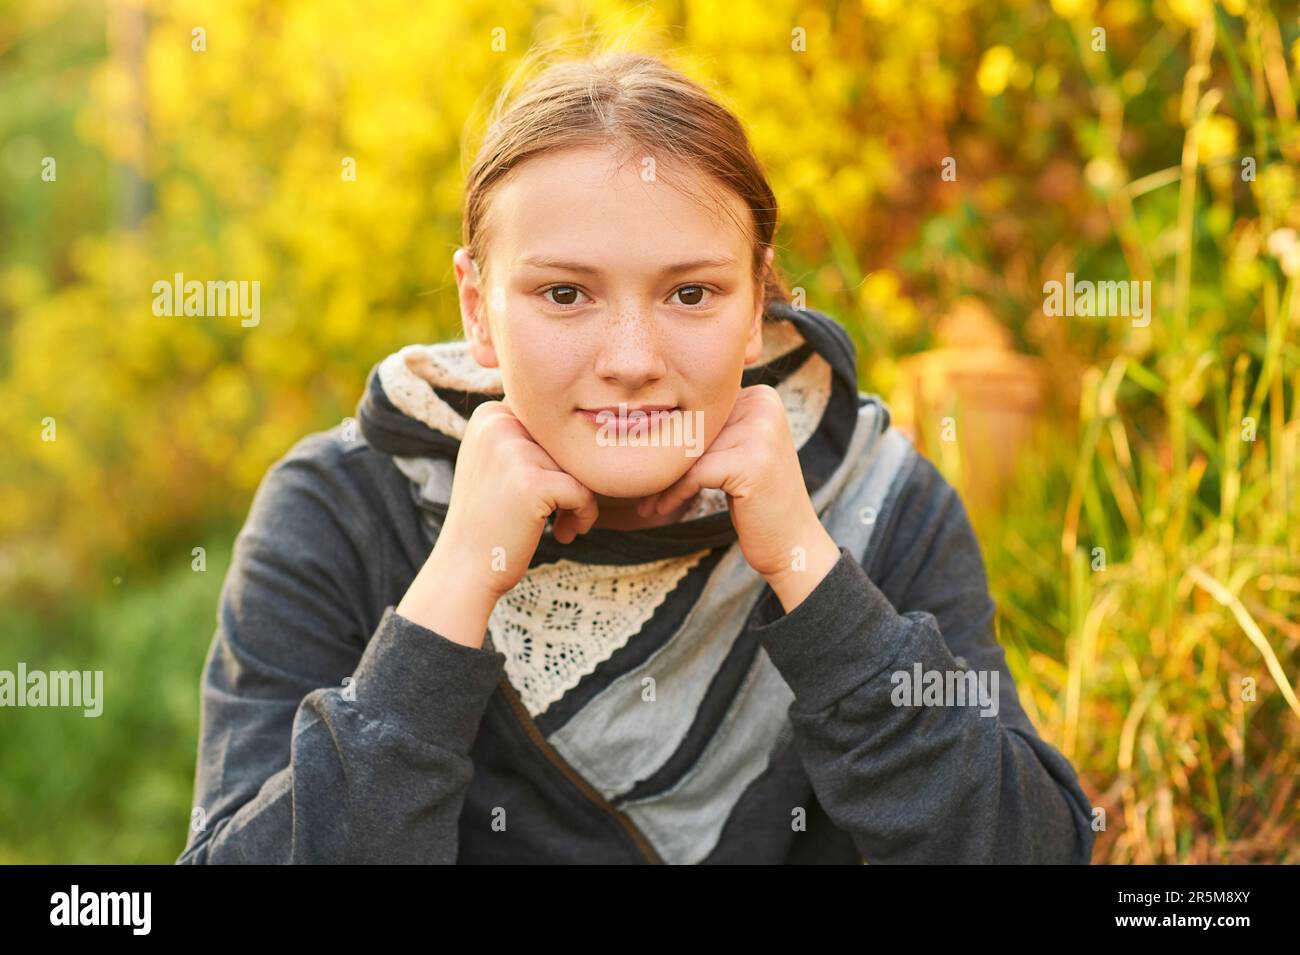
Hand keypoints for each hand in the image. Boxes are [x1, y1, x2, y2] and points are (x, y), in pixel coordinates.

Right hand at [419, 397, 599, 599]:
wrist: (463, 569)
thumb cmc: (490, 520)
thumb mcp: (496, 463)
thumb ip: (527, 437)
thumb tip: (588, 420)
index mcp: (489, 415)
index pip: (551, 423)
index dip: (559, 457)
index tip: (552, 490)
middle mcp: (498, 424)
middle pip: (566, 443)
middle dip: (572, 478)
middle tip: (563, 513)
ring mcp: (513, 451)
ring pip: (578, 466)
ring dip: (579, 499)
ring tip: (563, 525)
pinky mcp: (532, 482)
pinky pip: (583, 491)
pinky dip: (585, 514)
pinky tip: (566, 534)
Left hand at [636, 384, 839, 608]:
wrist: (792, 543)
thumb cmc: (757, 499)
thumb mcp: (740, 451)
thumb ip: (713, 426)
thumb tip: (653, 410)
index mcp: (762, 396)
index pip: (702, 408)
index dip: (674, 435)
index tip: (646, 457)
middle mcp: (764, 407)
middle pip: (696, 429)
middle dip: (665, 460)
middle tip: (639, 485)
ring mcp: (760, 433)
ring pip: (690, 451)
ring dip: (663, 481)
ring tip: (646, 502)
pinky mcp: (749, 462)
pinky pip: (693, 474)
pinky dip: (673, 493)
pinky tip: (661, 509)